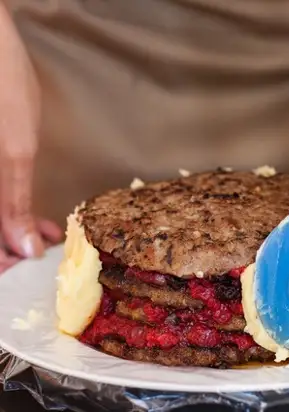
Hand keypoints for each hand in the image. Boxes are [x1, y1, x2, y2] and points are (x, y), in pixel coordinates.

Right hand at [0, 3, 62, 272]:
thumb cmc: (2, 96)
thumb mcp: (13, 153)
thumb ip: (12, 204)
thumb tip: (21, 248)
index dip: (1, 262)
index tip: (23, 270)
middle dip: (12, 247)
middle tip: (41, 254)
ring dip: (20, 230)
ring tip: (51, 237)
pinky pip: (0, 195)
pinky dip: (18, 210)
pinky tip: (41, 219)